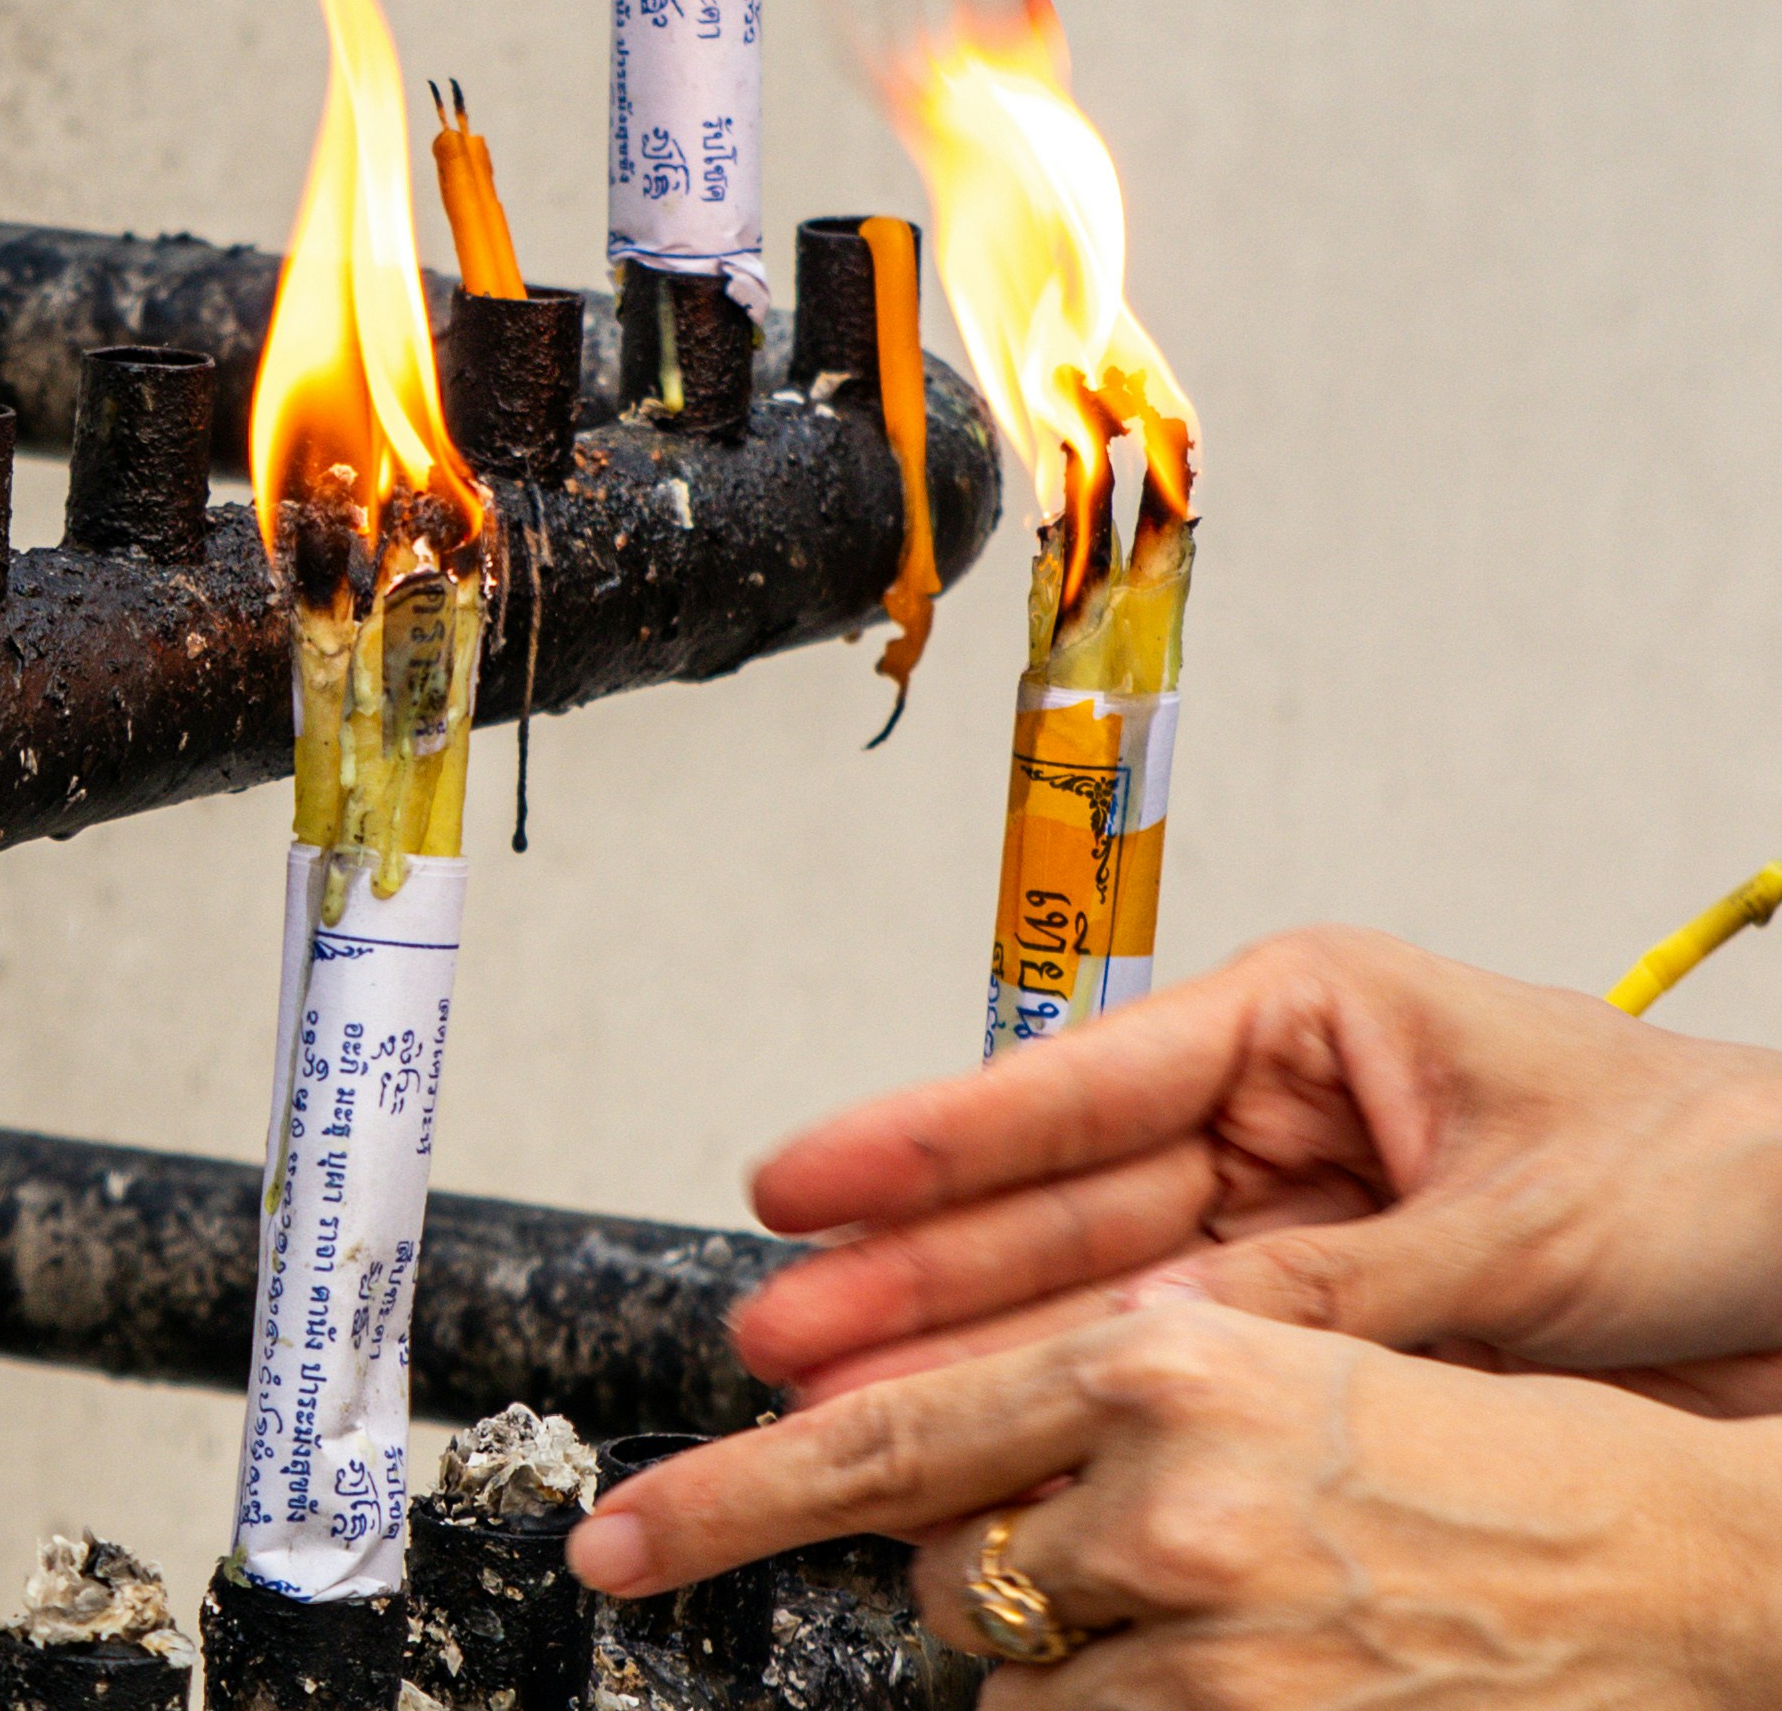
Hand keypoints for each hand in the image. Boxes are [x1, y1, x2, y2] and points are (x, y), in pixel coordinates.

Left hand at [568, 1295, 1781, 1706]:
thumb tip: (958, 1488)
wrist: (1683, 1571)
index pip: (882, 1432)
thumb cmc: (1491, 1473)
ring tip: (1231, 1626)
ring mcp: (1194, 1624)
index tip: (610, 1545)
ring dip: (1073, 1662)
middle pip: (938, 1565)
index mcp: (1156, 1356)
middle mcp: (1152, 1482)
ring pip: (1009, 1672)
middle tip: (1099, 1580)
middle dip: (986, 1577)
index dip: (721, 1498)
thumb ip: (1107, 1410)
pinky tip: (1247, 1677)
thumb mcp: (1279, 1376)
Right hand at [726, 929, 1781, 1410]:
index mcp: (1308, 1020)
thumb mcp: (1516, 1225)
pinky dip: (1082, 1409)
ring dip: (966, 1357)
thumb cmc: (1728, 1178)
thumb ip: (1323, 1288)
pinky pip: (1180, 1366)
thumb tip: (1152, 1348)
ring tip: (828, 1407)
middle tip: (779, 1340)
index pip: (1074, 1083)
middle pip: (1056, 1206)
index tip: (793, 1183)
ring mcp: (1296, 1223)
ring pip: (1093, 1297)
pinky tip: (988, 1444)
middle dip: (911, 1278)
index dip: (921, 1142)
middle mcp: (1279, 1115)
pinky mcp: (1335, 1329)